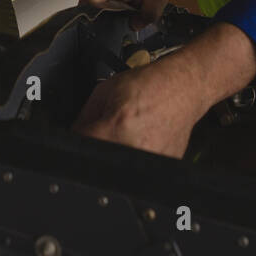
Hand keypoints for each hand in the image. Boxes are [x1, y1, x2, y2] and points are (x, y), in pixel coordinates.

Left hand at [72, 55, 207, 158]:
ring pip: (117, 169)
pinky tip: (140, 140)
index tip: (80, 139)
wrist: (183, 88)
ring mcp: (151, 162)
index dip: (75, 143)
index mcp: (118, 127)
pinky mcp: (162, 169)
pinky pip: (136, 169)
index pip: (81, 148)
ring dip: (114, 155)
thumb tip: (72, 138)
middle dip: (97, 147)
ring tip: (126, 134)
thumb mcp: (104, 92)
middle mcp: (135, 148)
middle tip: (107, 131)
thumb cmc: (149, 85)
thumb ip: (83, 119)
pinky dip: (132, 158)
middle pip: (99, 160)